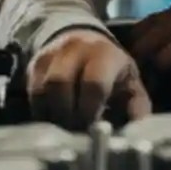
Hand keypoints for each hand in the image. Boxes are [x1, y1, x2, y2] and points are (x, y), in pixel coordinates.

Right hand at [27, 28, 151, 128]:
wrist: (84, 39)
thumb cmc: (111, 69)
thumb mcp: (130, 82)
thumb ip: (137, 107)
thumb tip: (138, 129)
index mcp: (104, 53)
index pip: (92, 83)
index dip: (90, 110)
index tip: (92, 127)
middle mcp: (75, 48)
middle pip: (60, 84)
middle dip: (68, 114)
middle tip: (76, 130)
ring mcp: (52, 54)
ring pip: (43, 89)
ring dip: (53, 114)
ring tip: (66, 126)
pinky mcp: (36, 63)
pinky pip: (33, 92)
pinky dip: (42, 110)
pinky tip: (55, 118)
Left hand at [129, 0, 170, 76]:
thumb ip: (167, 27)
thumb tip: (140, 47)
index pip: (141, 29)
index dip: (131, 50)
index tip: (128, 66)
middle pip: (149, 45)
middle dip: (142, 66)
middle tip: (140, 83)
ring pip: (167, 58)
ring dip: (160, 77)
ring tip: (159, 88)